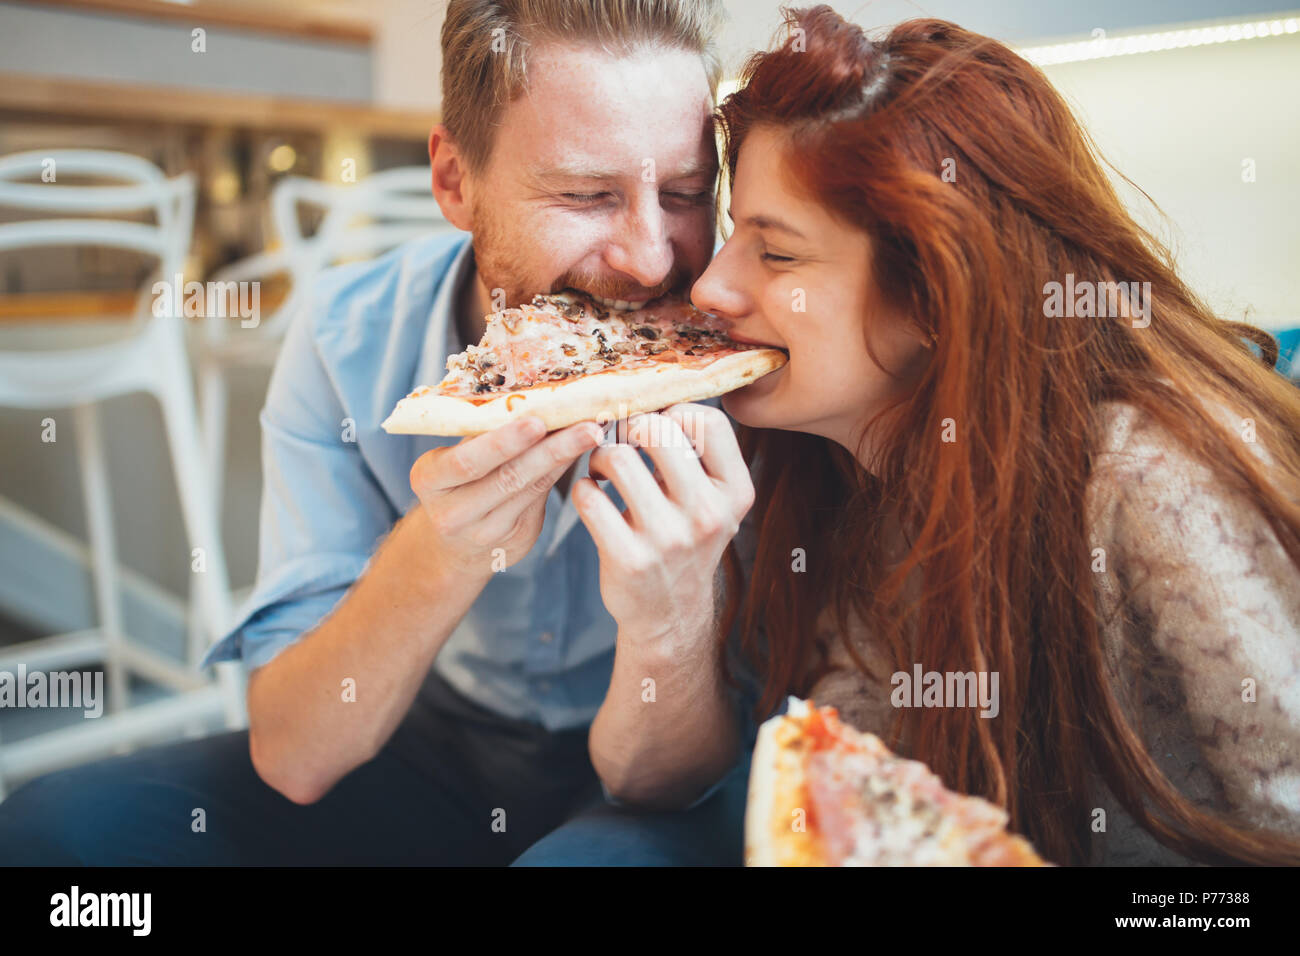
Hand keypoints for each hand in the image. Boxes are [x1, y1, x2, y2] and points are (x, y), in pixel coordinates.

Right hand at [409, 416, 602, 576]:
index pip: (466, 462)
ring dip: (566, 457)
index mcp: (430, 480)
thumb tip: (532, 393)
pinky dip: (563, 471)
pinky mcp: (514, 540)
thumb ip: (480, 436)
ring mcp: (485, 532)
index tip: (536, 421)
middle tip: (586, 425)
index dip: (502, 443)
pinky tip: (583, 451)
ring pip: (531, 488)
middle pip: (508, 477)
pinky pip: (542, 498)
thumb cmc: (454, 484)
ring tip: (594, 431)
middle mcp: (453, 512)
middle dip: (551, 449)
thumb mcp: (450, 461)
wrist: (451, 546)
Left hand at [572, 404, 754, 644]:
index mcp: (735, 492)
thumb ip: (696, 455)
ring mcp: (668, 539)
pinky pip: (589, 497)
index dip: (673, 413)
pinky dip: (583, 490)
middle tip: (620, 442)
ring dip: (600, 457)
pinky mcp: (628, 559)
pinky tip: (594, 499)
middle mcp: (708, 514)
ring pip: (617, 458)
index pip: (707, 420)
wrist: (669, 613)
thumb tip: (652, 395)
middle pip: (656, 430)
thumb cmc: (684, 539)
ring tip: (603, 470)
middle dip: (629, 428)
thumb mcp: (711, 501)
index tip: (656, 429)